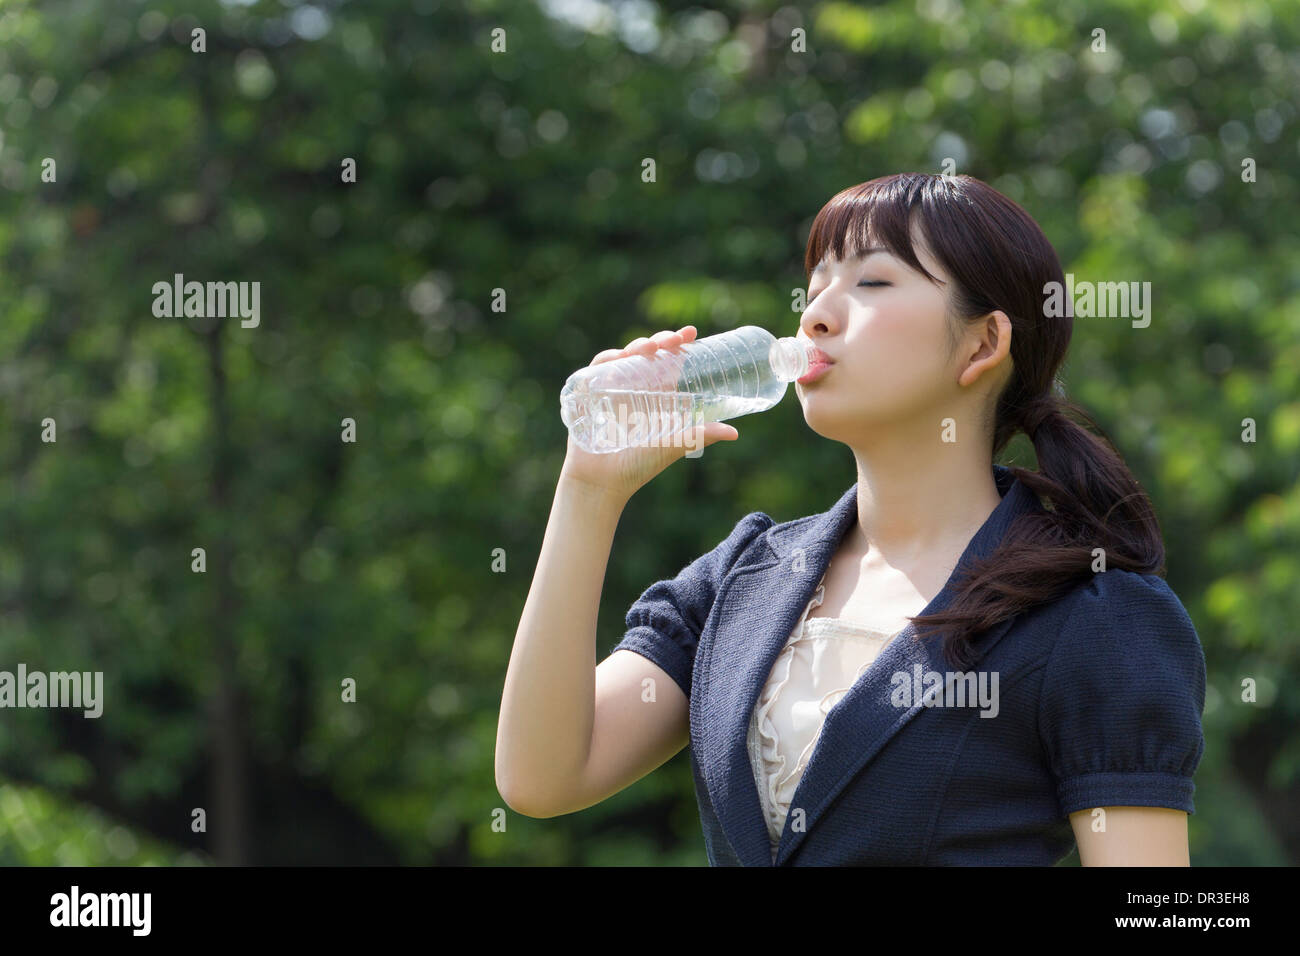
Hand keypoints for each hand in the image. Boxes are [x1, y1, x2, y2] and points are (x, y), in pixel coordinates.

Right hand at [559, 325, 739, 502]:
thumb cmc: (638, 467)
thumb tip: (734, 433)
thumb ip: (700, 436)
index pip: (669, 362)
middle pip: (648, 353)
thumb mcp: (673, 446)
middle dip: (661, 340)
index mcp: (657, 397)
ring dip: (637, 346)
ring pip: (624, 356)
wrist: (601, 484)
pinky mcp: (589, 394)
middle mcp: (635, 389)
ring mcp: (612, 389)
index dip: (679, 344)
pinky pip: (596, 369)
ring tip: (649, 348)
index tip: (692, 333)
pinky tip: (618, 357)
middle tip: (672, 340)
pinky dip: (606, 359)